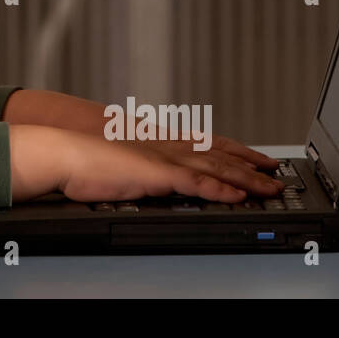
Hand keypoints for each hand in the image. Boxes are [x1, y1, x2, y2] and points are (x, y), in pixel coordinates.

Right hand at [2, 88, 281, 171]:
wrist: (64, 152)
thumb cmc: (82, 161)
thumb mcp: (118, 163)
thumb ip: (138, 168)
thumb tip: (146, 177)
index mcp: (157, 142)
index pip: (204, 143)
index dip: (232, 149)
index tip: (253, 155)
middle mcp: (166, 146)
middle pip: (217, 153)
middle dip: (249, 162)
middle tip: (275, 171)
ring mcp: (164, 159)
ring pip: (215, 167)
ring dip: (245, 178)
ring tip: (269, 187)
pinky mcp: (157, 173)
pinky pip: (197, 182)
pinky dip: (220, 188)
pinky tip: (238, 195)